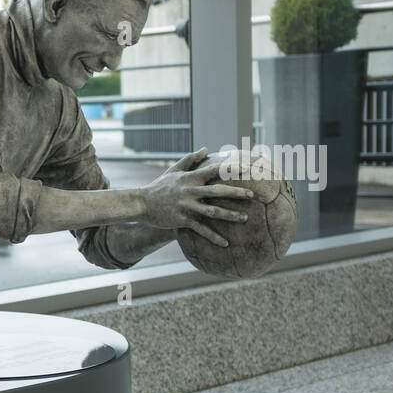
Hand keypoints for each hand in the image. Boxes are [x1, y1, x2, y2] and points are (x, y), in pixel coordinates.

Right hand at [139, 147, 255, 247]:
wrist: (141, 203)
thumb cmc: (159, 186)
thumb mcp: (173, 170)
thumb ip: (190, 159)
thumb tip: (206, 149)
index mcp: (190, 178)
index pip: (214, 170)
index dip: (231, 168)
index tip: (247, 167)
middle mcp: (190, 191)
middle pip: (217, 191)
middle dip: (236, 193)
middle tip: (252, 195)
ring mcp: (186, 206)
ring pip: (212, 211)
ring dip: (230, 215)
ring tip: (245, 218)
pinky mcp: (182, 220)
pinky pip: (201, 229)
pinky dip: (213, 237)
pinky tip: (225, 243)